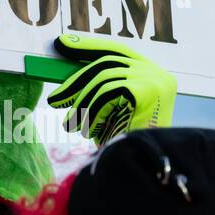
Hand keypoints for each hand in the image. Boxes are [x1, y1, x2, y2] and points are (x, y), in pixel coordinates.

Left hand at [45, 33, 176, 145]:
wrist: (147, 170)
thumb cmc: (128, 148)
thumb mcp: (112, 115)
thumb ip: (98, 92)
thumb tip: (66, 82)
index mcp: (154, 76)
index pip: (117, 51)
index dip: (87, 47)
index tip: (61, 44)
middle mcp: (159, 74)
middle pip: (106, 63)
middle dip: (75, 81)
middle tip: (55, 100)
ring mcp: (156, 80)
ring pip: (103, 79)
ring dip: (82, 104)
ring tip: (72, 125)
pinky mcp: (148, 90)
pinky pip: (107, 93)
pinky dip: (94, 112)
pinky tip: (91, 131)